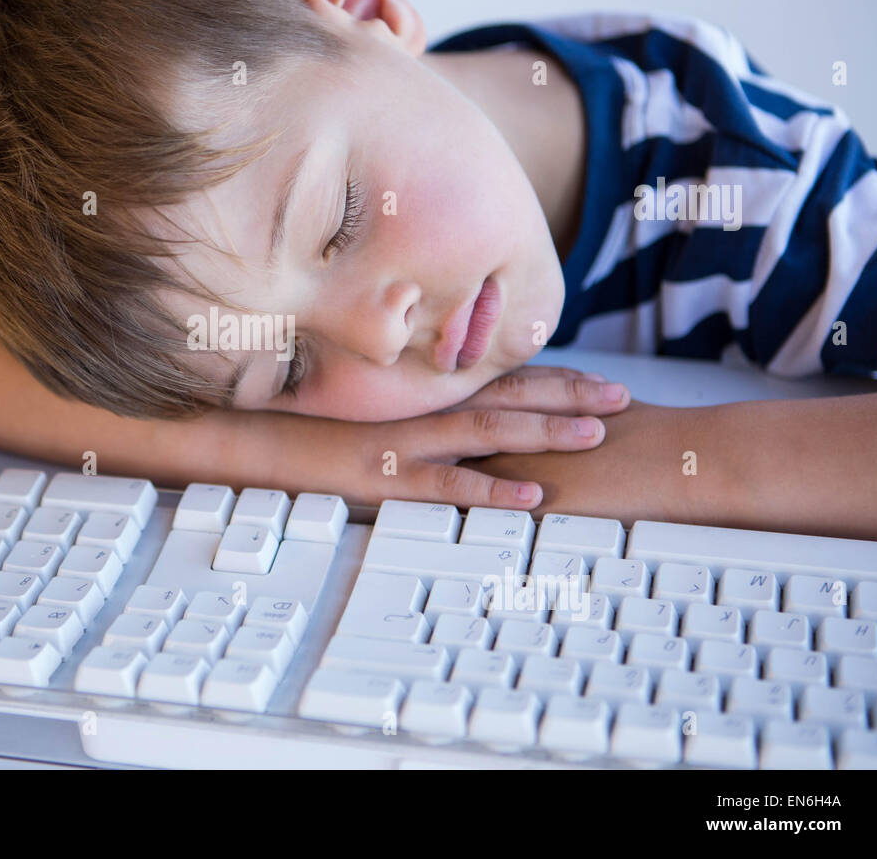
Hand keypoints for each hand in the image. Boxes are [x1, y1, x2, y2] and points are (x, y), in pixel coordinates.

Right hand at [250, 366, 630, 510]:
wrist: (250, 435)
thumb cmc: (310, 427)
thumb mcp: (371, 417)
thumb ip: (418, 416)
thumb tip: (465, 429)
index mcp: (423, 394)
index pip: (500, 380)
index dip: (555, 381)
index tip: (602, 383)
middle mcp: (422, 408)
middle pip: (508, 396)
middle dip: (570, 397)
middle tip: (626, 400)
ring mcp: (406, 440)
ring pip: (489, 431)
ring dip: (545, 432)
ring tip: (597, 434)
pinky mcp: (384, 474)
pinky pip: (446, 484)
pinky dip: (491, 490)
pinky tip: (530, 496)